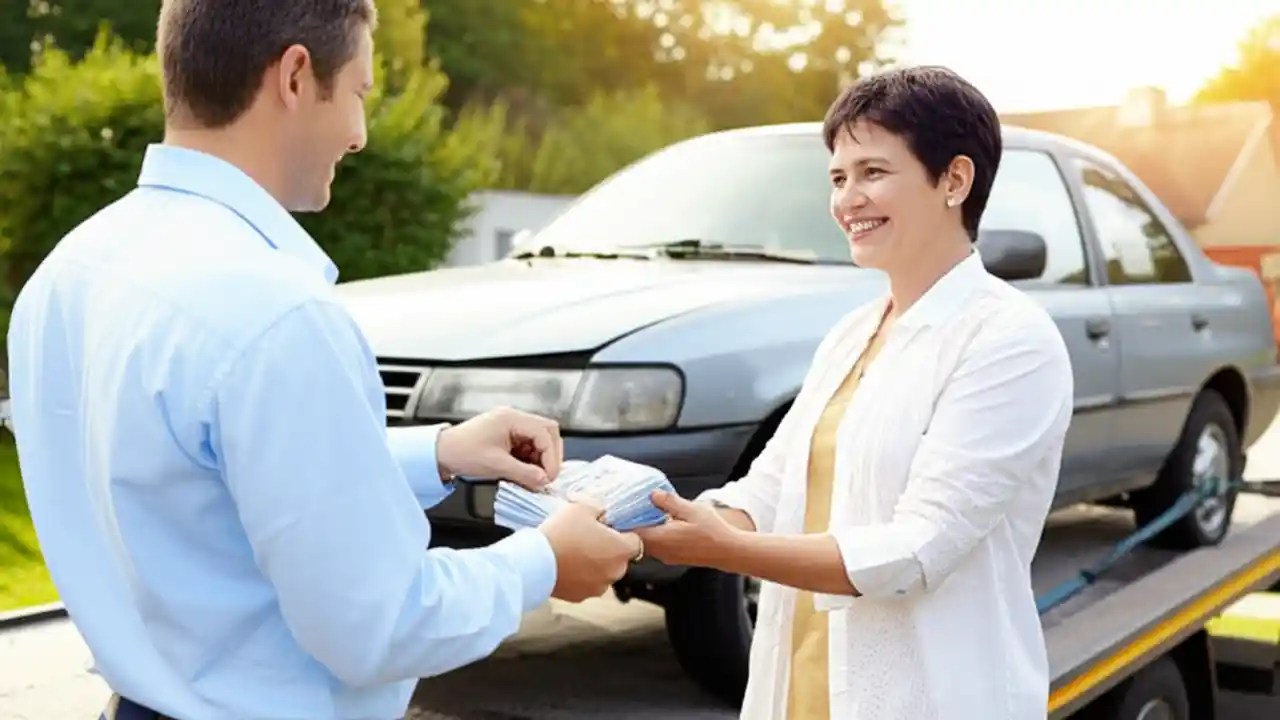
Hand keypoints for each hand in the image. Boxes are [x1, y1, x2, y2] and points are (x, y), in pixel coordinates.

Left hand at [436, 407, 562, 489]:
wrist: (440, 453)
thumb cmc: (462, 453)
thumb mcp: (496, 465)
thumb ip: (524, 473)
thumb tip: (544, 480)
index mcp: (511, 419)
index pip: (545, 433)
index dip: (551, 457)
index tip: (549, 476)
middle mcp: (513, 418)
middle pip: (546, 432)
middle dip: (550, 455)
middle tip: (547, 475)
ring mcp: (510, 426)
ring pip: (539, 440)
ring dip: (540, 459)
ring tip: (534, 476)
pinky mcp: (506, 436)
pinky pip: (527, 446)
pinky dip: (530, 460)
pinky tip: (525, 472)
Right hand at [538, 501, 642, 601]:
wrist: (535, 563)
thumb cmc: (561, 533)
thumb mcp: (580, 507)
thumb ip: (597, 507)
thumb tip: (601, 512)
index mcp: (621, 550)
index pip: (635, 540)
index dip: (622, 533)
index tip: (607, 527)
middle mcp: (615, 572)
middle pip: (619, 558)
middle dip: (607, 549)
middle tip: (587, 537)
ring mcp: (598, 587)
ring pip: (603, 572)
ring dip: (594, 564)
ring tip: (573, 552)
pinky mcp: (581, 597)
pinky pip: (586, 584)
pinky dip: (580, 576)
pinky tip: (565, 565)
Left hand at [634, 491, 743, 567]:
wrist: (729, 552)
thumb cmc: (713, 530)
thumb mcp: (692, 510)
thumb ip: (670, 502)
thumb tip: (652, 495)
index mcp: (661, 539)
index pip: (632, 531)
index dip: (626, 519)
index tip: (624, 506)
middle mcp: (660, 551)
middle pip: (637, 538)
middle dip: (634, 523)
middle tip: (634, 506)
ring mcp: (666, 556)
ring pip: (647, 543)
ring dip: (646, 529)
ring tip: (648, 512)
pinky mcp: (673, 558)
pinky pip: (657, 546)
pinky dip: (655, 535)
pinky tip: (663, 522)